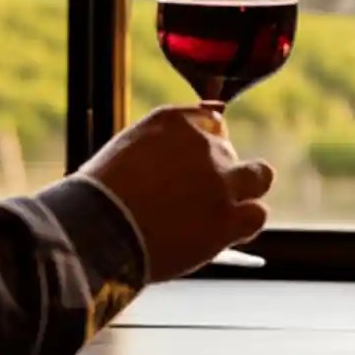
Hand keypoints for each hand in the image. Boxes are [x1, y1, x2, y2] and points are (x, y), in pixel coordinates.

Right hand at [81, 106, 273, 282]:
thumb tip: (189, 145)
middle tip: (193, 200)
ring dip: (244, 191)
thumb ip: (160, 143)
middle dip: (216, 173)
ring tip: (223, 211)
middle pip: (228, 152)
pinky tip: (227, 233)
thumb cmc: (98, 196)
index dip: (205, 148)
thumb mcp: (125, 151)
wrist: (96, 230)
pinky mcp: (228, 218)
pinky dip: (245, 223)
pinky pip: (256, 214)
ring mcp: (220, 180)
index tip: (193, 167)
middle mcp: (204, 143)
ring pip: (259, 176)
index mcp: (174, 121)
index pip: (210, 123)